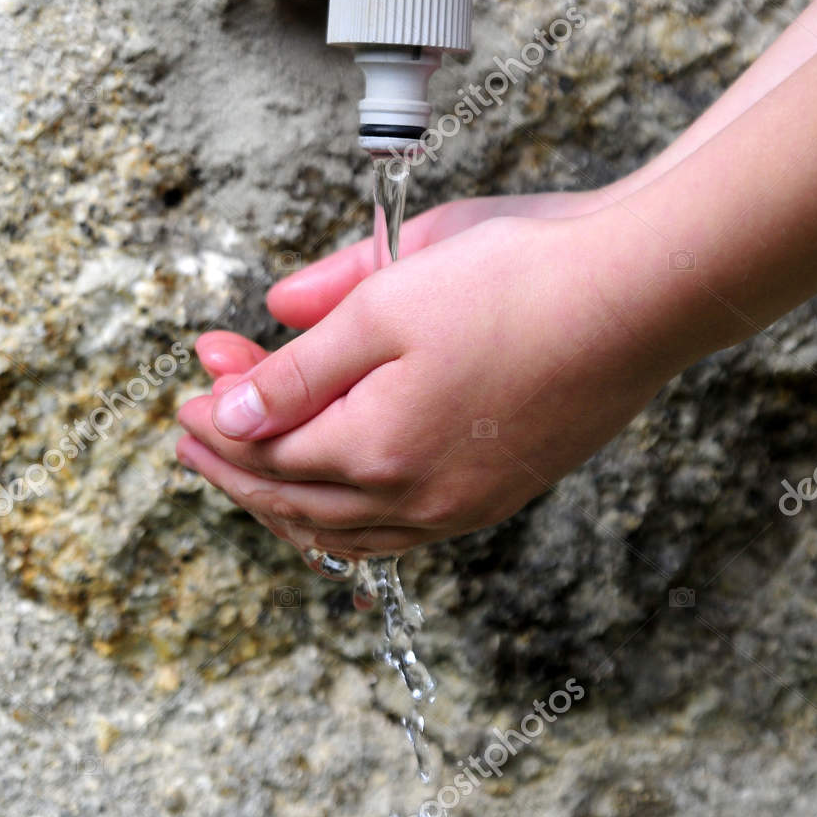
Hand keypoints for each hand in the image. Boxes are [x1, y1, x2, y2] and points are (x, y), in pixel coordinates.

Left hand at [175, 204, 684, 557]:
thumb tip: (230, 405)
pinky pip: (399, 534)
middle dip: (235, 466)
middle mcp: (416, 497)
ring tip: (250, 477)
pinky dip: (349, 523)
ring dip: (287, 502)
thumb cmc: (514, 282)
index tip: (179, 398)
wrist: (637, 297)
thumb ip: (302, 361)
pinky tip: (341, 504)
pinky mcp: (500, 493)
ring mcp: (463, 503)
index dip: (214, 425)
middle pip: (296, 499)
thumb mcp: (384, 301)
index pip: (265, 451)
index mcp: (375, 447)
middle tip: (191, 438)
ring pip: (347, 531)